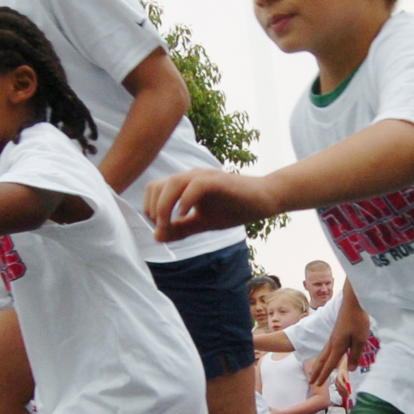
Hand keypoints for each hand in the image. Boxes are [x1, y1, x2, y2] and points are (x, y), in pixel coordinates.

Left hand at [143, 169, 278, 241]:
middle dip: (153, 210)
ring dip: (164, 207)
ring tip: (168, 225)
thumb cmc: (235, 208)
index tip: (160, 229)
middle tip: (163, 229)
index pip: (153, 190)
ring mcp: (204, 177)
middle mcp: (190, 177)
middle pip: (156, 186)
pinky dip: (185, 201)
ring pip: (172, 184)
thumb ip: (181, 229)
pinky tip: (185, 217)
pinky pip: (195, 186)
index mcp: (184, 184)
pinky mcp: (218, 181)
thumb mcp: (202, 223)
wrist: (264, 199)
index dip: (149, 210)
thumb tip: (156, 237)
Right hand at [304, 302, 370, 387]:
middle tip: (311, 381)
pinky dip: (323, 356)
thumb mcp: (360, 339)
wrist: (353, 301)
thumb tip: (351, 369)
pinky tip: (325, 356)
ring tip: (314, 371)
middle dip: (317, 371)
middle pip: (322, 360)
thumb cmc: (358, 319)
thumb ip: (355, 355)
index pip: (330, 364)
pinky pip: (327, 348)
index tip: (318, 384)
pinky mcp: (336, 332)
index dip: (324, 375)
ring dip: (318, 364)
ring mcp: (333, 337)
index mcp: (338, 345)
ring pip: (323, 354)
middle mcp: (332, 342)